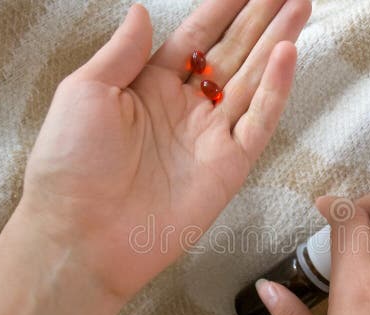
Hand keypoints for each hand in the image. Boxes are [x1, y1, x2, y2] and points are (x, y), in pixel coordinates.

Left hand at [18, 0, 310, 303]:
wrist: (81, 236)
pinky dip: (275, 90)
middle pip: (233, 52)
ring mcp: (210, 137)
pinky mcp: (229, 167)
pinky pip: (259, 122)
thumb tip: (143, 11)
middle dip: (261, 17)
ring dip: (278, 43)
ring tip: (300, 6)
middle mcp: (186, 107)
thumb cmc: (70, 164)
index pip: (197, 36)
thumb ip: (122, 52)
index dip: (224, 6)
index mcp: (150, 85)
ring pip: (253, 80)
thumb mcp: (85, 92)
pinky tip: (287, 55)